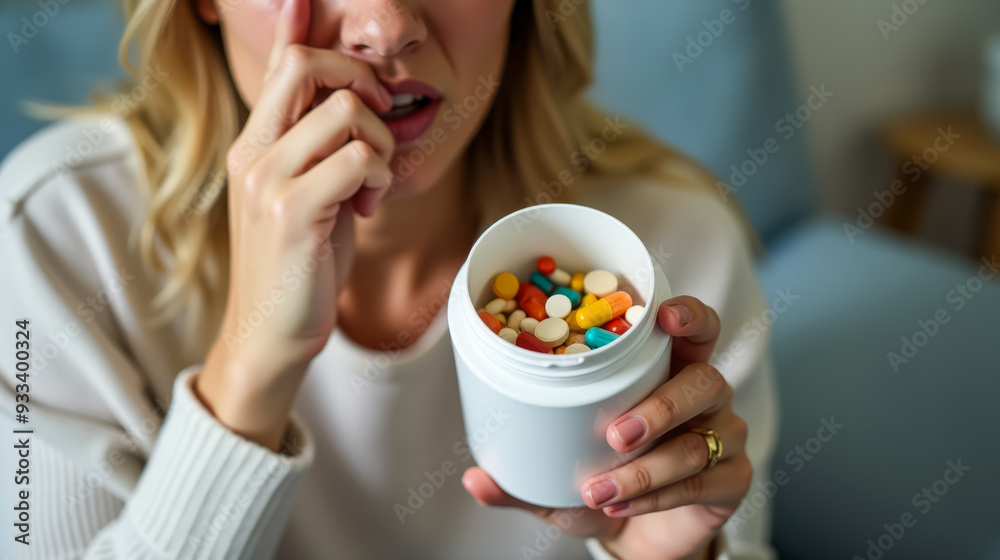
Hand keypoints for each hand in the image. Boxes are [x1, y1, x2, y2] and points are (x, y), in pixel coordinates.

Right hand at [195, 0, 394, 449]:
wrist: (273, 332)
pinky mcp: (294, 212)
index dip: (299, 23)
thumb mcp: (303, 195)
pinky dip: (381, 177)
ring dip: (380, 142)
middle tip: (380, 124)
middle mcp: (252, 153)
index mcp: (252, 144)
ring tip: (374, 183)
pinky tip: (370, 206)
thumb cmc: (299, 262)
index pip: (277, 63)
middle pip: (307, 66)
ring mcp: (268, 181)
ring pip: (346, 111)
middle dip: (362, 82)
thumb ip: (315, 147)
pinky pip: (360, 159)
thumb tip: (346, 104)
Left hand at [462, 296, 751, 559]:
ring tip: (604, 488)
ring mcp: (724, 437)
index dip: (687, 315)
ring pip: (700, 438)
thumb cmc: (605, 484)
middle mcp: (704, 398)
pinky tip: (624, 505)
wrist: (639, 537)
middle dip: (661, 404)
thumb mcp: (559, 478)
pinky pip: (705, 481)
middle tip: (616, 434)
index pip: (695, 328)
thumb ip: (522, 476)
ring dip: (649, 464)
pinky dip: (659, 495)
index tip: (665, 316)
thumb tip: (473, 479)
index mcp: (669, 370)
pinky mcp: (733, 480)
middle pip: (705, 379)